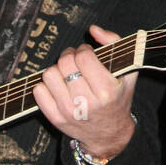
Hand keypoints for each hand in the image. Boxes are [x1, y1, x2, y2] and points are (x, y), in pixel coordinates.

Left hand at [33, 24, 136, 160]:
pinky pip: (38, 91)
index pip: (84, 57)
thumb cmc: (117, 99)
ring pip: (49, 74)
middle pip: (65, 63)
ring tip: (67, 75)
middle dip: (69, 56)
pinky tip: (58, 87)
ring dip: (57, 70)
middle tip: (75, 62)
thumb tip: (93, 29)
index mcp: (106, 91)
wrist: (108, 134)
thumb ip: (114, 44)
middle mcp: (87, 103)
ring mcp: (69, 112)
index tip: (87, 54)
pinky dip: (46, 85)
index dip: (84, 50)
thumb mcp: (127, 72)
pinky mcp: (55, 119)